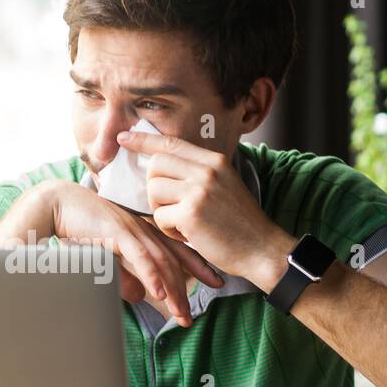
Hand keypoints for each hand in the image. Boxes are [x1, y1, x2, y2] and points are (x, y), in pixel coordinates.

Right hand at [42, 180, 223, 325]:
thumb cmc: (81, 227)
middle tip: (191, 317)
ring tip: (181, 314)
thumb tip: (136, 297)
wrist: (58, 204)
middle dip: (185, 291)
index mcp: (144, 231)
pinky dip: (151, 276)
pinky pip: (139, 257)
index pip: (178, 250)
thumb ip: (123, 275)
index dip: (199, 266)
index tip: (218, 282)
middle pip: (173, 262)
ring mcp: (132, 230)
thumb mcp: (107, 256)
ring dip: (172, 290)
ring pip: (160, 263)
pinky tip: (160, 293)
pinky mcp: (117, 233)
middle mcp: (144, 230)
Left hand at [118, 130, 294, 285]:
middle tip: (169, 205)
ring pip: (153, 191)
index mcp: (214, 161)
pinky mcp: (191, 214)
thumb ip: (198, 173)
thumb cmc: (240, 223)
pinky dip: (168, 230)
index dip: (143, 139)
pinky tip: (188, 234)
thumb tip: (160, 166)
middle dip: (154, 187)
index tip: (124, 137)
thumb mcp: (224, 186)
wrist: (262, 249)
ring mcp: (199, 191)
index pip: (171, 142)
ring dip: (161, 210)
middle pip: (156, 165)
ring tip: (182, 222)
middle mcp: (207, 170)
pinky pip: (159, 217)